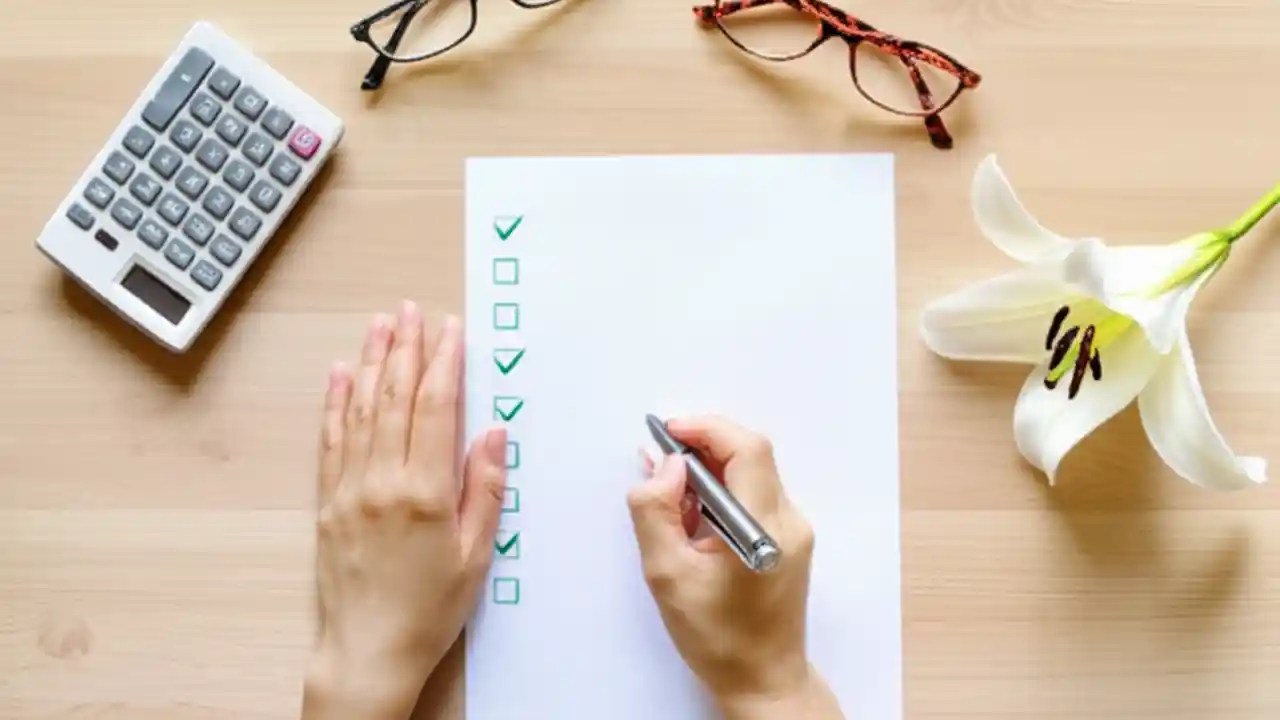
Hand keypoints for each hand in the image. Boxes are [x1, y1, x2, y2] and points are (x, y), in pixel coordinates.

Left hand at [302, 302, 506, 719]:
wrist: (368, 650)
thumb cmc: (430, 608)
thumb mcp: (476, 554)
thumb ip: (484, 488)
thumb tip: (493, 432)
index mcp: (424, 490)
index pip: (435, 408)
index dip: (443, 363)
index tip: (451, 330)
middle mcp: (382, 480)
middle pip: (394, 397)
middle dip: (405, 348)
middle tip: (411, 310)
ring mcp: (350, 488)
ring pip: (360, 409)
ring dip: (370, 362)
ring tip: (380, 325)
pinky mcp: (329, 502)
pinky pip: (331, 439)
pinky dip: (336, 402)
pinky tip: (341, 375)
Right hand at [627, 416, 843, 719]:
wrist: (762, 680)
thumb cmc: (718, 638)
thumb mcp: (668, 575)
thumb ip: (656, 512)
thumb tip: (662, 465)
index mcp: (765, 529)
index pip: (746, 450)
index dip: (705, 429)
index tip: (667, 433)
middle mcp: (789, 522)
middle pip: (751, 455)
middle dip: (703, 446)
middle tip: (660, 459)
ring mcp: (794, 530)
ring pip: (751, 473)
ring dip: (710, 470)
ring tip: (670, 494)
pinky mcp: (788, 538)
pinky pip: (754, 494)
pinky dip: (722, 491)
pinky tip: (692, 514)